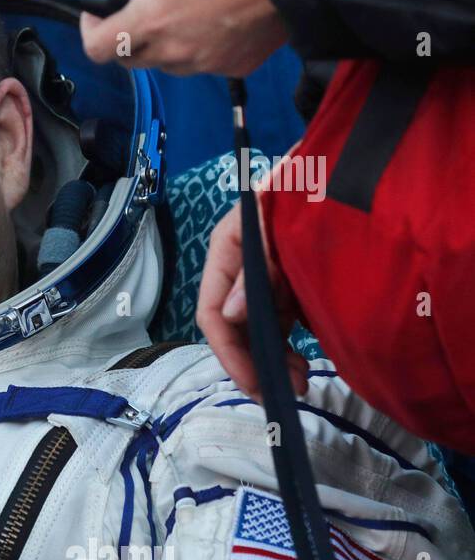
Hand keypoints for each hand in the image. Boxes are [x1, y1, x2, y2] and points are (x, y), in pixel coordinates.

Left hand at [80, 0, 287, 76]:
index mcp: (150, 19)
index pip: (98, 48)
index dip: (90, 32)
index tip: (97, 16)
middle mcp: (172, 51)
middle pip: (130, 58)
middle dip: (129, 35)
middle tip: (146, 8)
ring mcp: (202, 64)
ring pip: (168, 62)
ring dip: (168, 42)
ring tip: (194, 7)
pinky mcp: (231, 68)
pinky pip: (204, 62)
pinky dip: (203, 45)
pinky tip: (221, 18)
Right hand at [196, 196, 308, 401]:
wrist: (348, 168)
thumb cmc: (311, 183)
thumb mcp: (278, 220)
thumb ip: (258, 266)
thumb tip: (230, 314)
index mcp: (228, 251)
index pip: (211, 312)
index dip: (228, 351)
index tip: (253, 381)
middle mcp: (241, 270)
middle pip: (232, 328)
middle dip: (253, 363)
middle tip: (284, 390)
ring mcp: (265, 280)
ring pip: (257, 332)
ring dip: (273, 360)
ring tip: (301, 381)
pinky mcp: (289, 288)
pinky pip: (280, 326)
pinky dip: (289, 348)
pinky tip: (305, 362)